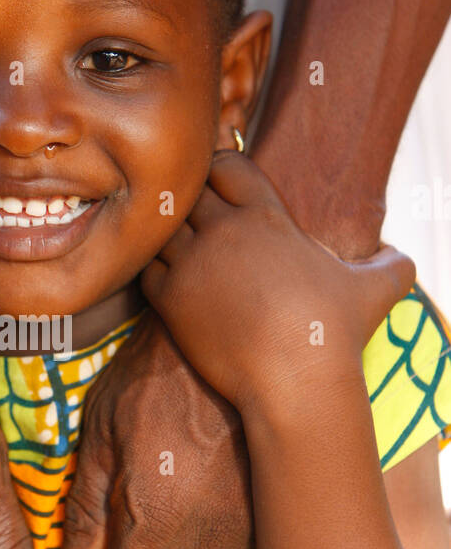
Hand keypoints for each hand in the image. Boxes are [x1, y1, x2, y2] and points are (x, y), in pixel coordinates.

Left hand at [142, 152, 416, 415]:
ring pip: (161, 228)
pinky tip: (169, 282)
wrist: (295, 382)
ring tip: (181, 253)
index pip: (225, 165)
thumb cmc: (336, 334)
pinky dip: (154, 270)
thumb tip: (401, 258)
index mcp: (266, 216)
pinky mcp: (171, 299)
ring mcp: (193, 264)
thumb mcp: (377, 289)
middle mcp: (224, 231)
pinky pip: (147, 268)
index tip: (221, 193)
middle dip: (190, 204)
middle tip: (196, 225)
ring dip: (168, 237)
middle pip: (187, 193)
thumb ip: (391, 263)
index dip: (218, 174)